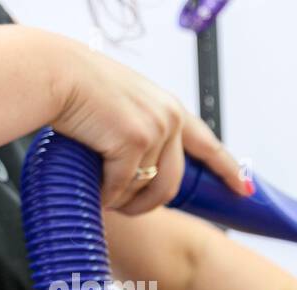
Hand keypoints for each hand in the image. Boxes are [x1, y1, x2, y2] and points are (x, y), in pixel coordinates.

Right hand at [46, 31, 247, 213]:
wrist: (53, 72)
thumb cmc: (79, 91)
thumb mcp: (124, 109)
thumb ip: (143, 134)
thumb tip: (145, 176)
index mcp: (170, 109)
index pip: (208, 145)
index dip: (227, 170)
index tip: (244, 190)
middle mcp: (170, 118)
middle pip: (172, 183)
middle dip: (149, 204)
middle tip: (128, 210)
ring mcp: (155, 128)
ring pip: (148, 188)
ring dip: (125, 201)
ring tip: (106, 197)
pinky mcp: (134, 139)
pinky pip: (123, 185)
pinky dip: (108, 194)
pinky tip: (96, 191)